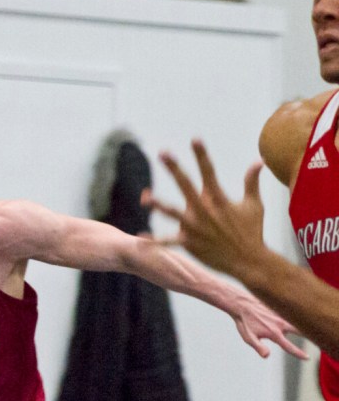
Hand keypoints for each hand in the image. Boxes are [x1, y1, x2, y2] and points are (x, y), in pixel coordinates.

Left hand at [149, 139, 270, 276]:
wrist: (249, 261)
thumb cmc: (252, 231)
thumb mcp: (254, 205)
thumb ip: (252, 182)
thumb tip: (258, 161)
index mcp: (218, 198)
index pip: (209, 171)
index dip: (201, 155)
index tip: (195, 139)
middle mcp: (205, 210)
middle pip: (186, 184)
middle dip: (174, 168)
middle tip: (163, 152)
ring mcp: (195, 226)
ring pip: (172, 212)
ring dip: (158, 205)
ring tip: (145, 197)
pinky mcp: (190, 243)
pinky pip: (169, 241)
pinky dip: (155, 241)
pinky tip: (140, 238)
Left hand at [230, 293, 307, 358]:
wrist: (241, 304)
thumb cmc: (244, 322)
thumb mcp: (248, 338)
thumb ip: (259, 347)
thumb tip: (267, 356)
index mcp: (274, 333)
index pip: (289, 346)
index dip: (298, 353)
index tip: (307, 358)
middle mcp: (281, 324)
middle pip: (301, 331)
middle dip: (311, 335)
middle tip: (319, 338)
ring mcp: (281, 315)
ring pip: (297, 321)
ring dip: (304, 325)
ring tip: (313, 327)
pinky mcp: (280, 308)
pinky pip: (291, 313)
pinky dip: (297, 316)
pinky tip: (299, 316)